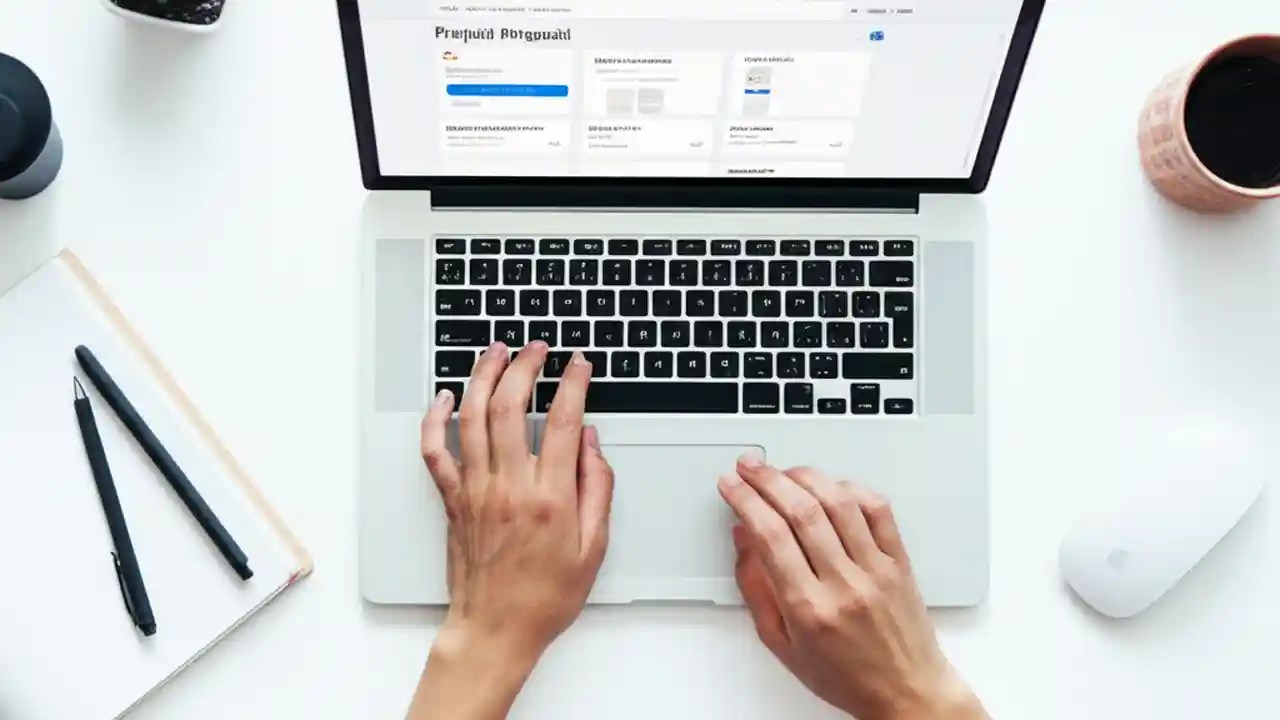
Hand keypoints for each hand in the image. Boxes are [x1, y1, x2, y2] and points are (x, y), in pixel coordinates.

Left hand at [408, 342, 614, 719]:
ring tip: (496, 352)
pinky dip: (436, 418)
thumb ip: (596, 488)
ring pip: (471, 417)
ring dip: (482, 377)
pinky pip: (436, 450)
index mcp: (549, 497)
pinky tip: (446, 397)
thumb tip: (590, 442)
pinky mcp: (452, 500)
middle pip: (509, 406)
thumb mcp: (594, 547)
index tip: (579, 364)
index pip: (561, 422)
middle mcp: (508, 487)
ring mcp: (475, 491)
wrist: (495, 629)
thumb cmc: (545, 597)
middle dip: (524, 366)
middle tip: (537, 348)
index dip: (573, 384)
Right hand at [719, 456, 985, 719]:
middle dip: (767, 479)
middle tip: (749, 467)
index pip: (770, 536)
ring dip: (805, 476)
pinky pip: (878, 510)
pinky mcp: (899, 561)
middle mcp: (844, 585)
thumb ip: (757, 590)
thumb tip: (743, 540)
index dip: (745, 501)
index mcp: (809, 609)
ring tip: (783, 470)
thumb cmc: (845, 675)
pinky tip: (830, 485)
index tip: (731, 486)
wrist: (906, 693)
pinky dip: (851, 488)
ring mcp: (875, 569)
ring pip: (838, 502)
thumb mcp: (782, 645)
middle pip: (801, 511)